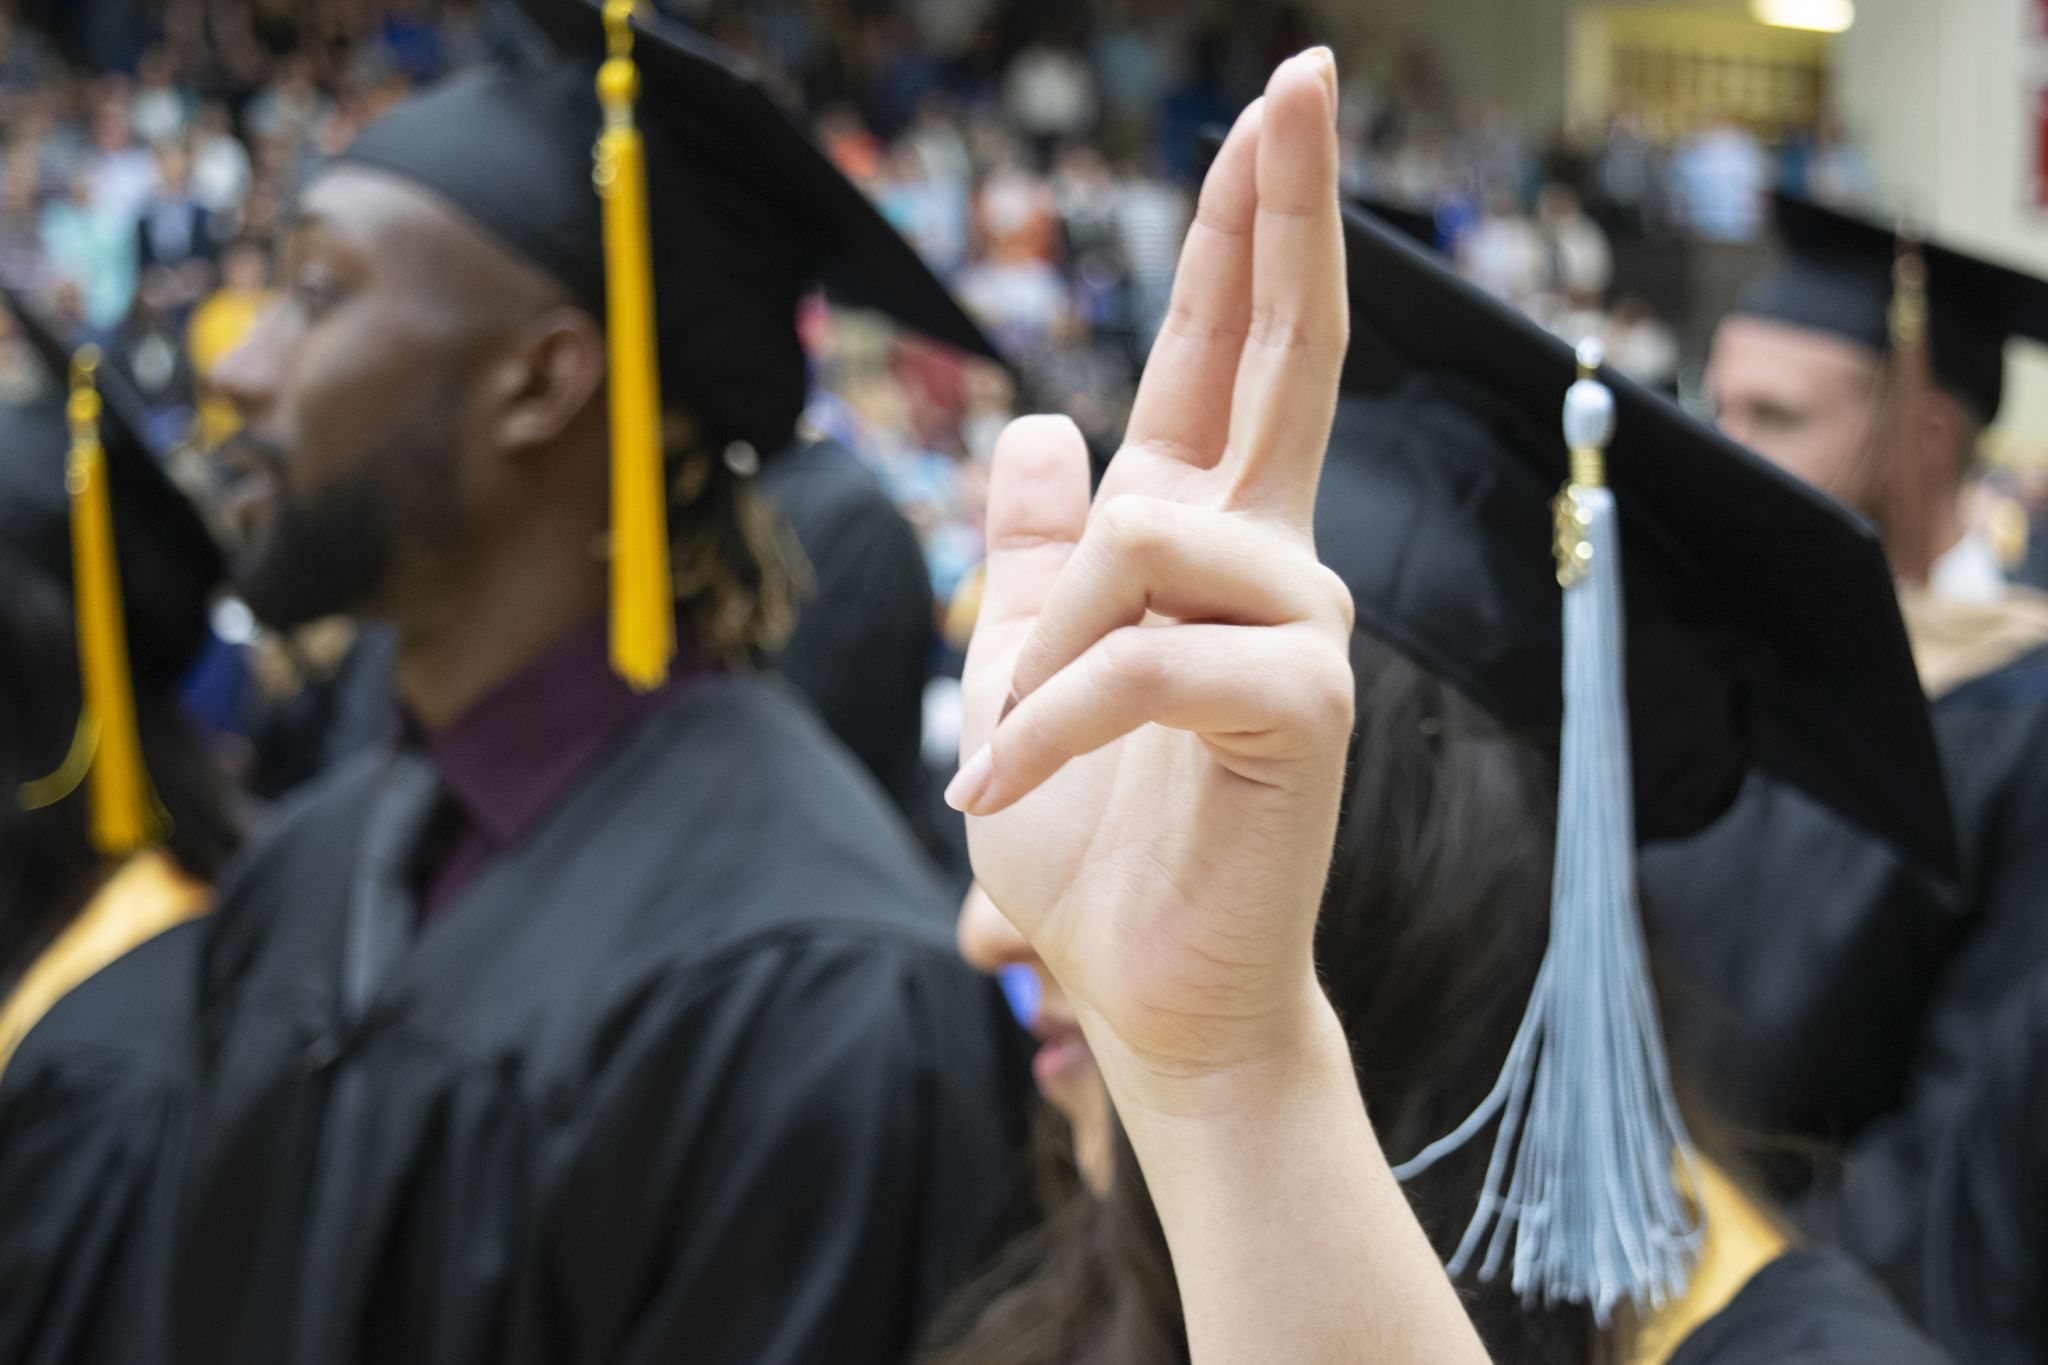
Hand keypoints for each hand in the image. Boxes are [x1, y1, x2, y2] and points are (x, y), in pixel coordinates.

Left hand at [951, 50, 1353, 1093]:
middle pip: (1289, 350)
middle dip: (1287, 210)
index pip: (1235, 352)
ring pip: (1148, 534)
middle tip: (1304, 77)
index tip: (1279, 108)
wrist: (1149, 984)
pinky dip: (1043, 722)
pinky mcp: (1303, 704)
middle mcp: (1272, 560)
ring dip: (1043, 645)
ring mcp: (1302, 627)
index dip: (1249, 230)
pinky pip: (1136, 659)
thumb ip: (1039, 546)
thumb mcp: (1027, 662)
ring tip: (1000, 748)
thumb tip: (1042, 424)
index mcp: (1203, 539)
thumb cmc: (1095, 836)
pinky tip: (994, 789)